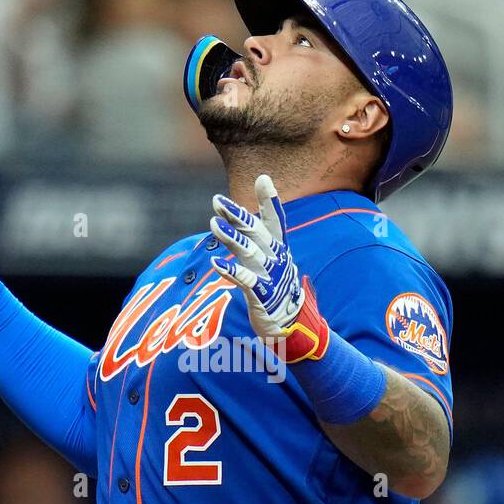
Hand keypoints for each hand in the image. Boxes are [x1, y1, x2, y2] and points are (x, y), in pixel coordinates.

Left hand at [209, 174, 327, 362]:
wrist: (290, 324)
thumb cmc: (274, 287)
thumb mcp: (268, 259)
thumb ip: (255, 236)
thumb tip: (239, 212)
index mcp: (279, 248)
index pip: (276, 220)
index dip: (269, 201)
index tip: (262, 179)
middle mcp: (276, 258)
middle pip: (257, 233)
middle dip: (238, 216)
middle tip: (218, 201)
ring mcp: (270, 276)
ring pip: (250, 253)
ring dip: (232, 238)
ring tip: (214, 224)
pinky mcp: (262, 295)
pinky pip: (245, 281)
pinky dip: (231, 271)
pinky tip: (215, 263)